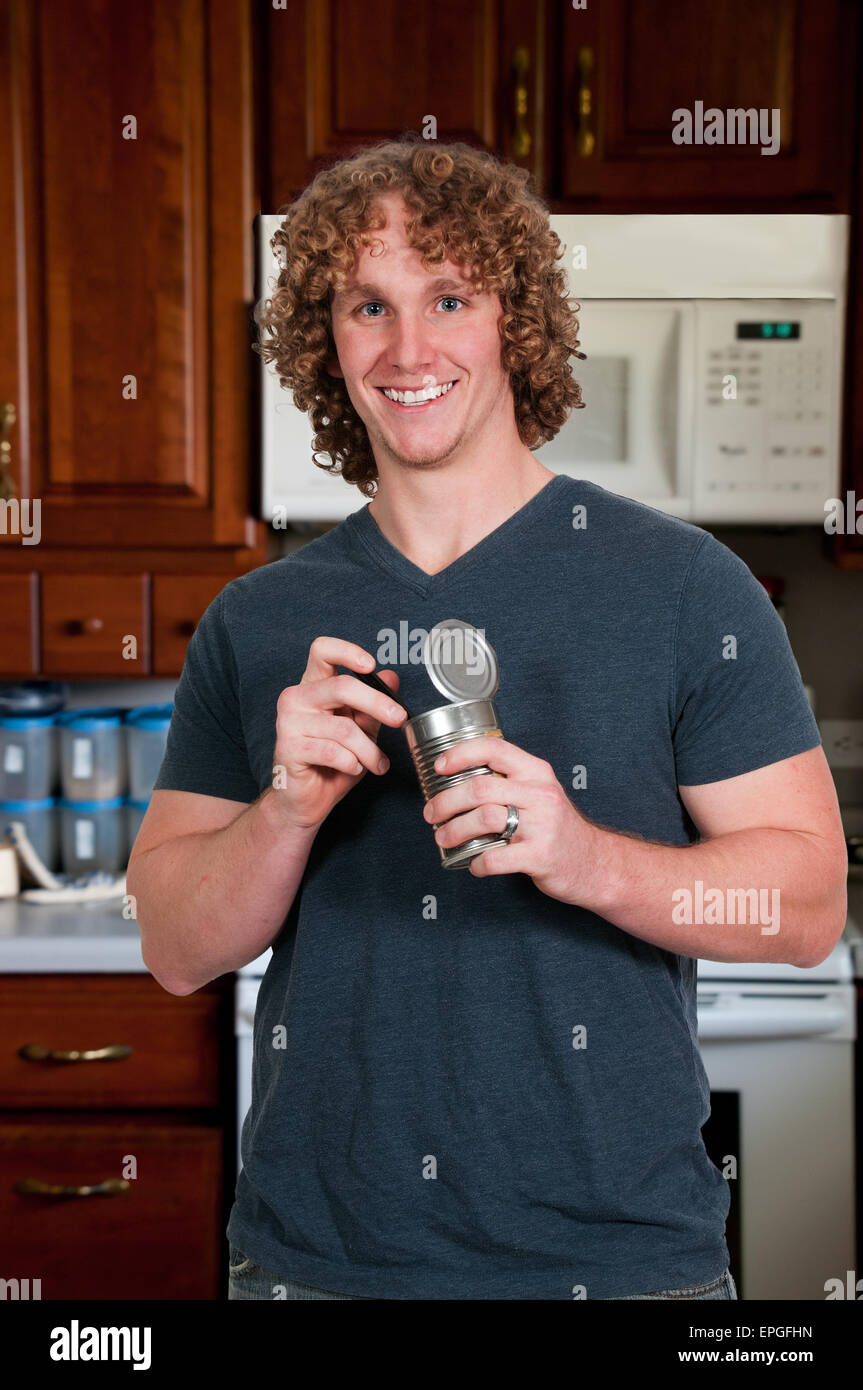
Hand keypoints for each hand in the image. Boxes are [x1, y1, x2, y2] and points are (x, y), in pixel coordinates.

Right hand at [270, 637, 406, 830]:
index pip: (322, 651)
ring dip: (369, 750)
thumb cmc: (331, 762)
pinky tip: (353, 768)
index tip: (371, 666)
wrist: (306, 800)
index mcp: (313, 686)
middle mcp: (296, 698)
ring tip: (377, 763)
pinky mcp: (288, 748)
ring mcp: (288, 722)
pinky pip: (332, 751)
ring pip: (344, 728)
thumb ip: (372, 704)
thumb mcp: (361, 730)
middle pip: (342, 687)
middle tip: (400, 719)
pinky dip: (352, 763)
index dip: (347, 652)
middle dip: (378, 704)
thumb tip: (392, 677)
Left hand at [421, 735, 601, 903]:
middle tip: (432, 813)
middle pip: (480, 787)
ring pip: (484, 819)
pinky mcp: (540, 856)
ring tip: (444, 838)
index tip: (439, 766)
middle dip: (446, 801)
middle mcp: (540, 794)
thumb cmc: (558, 827)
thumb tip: (458, 779)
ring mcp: (542, 825)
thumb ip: (509, 782)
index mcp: (536, 773)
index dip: (461, 754)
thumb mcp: (540, 793)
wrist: (594, 862)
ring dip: (454, 831)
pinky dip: (477, 863)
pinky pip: (496, 858)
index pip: (494, 749)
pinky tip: (474, 864)